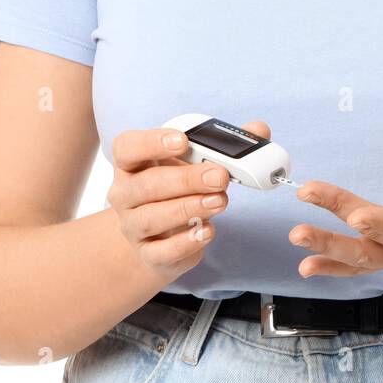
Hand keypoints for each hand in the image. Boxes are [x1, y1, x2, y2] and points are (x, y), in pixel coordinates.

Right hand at [108, 119, 271, 283]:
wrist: (160, 236)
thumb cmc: (176, 189)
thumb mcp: (194, 163)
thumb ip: (225, 144)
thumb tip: (257, 129)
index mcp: (133, 162)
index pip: (127, 147)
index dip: (152, 142)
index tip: (183, 140)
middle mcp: (125, 193)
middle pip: (146, 184)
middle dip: (187, 179)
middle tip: (220, 176)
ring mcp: (133, 226)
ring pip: (152, 217)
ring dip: (190, 208)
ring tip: (220, 201)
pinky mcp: (147, 253)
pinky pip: (162, 250)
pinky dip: (186, 241)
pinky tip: (207, 231)